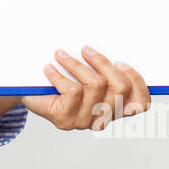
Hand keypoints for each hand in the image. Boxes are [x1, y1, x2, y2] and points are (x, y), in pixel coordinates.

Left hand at [22, 46, 151, 130]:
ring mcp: (84, 121)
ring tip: (61, 54)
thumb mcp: (84, 74)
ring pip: (96, 85)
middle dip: (104, 63)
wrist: (28, 97)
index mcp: (113, 110)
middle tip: (86, 49)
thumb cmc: (58, 84)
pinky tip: (49, 68)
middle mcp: (101, 119)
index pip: (140, 104)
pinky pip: (72, 90)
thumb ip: (101, 68)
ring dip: (77, 65)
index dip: (137, 81)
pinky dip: (59, 75)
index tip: (121, 63)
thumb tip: (109, 48)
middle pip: (120, 88)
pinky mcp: (65, 119)